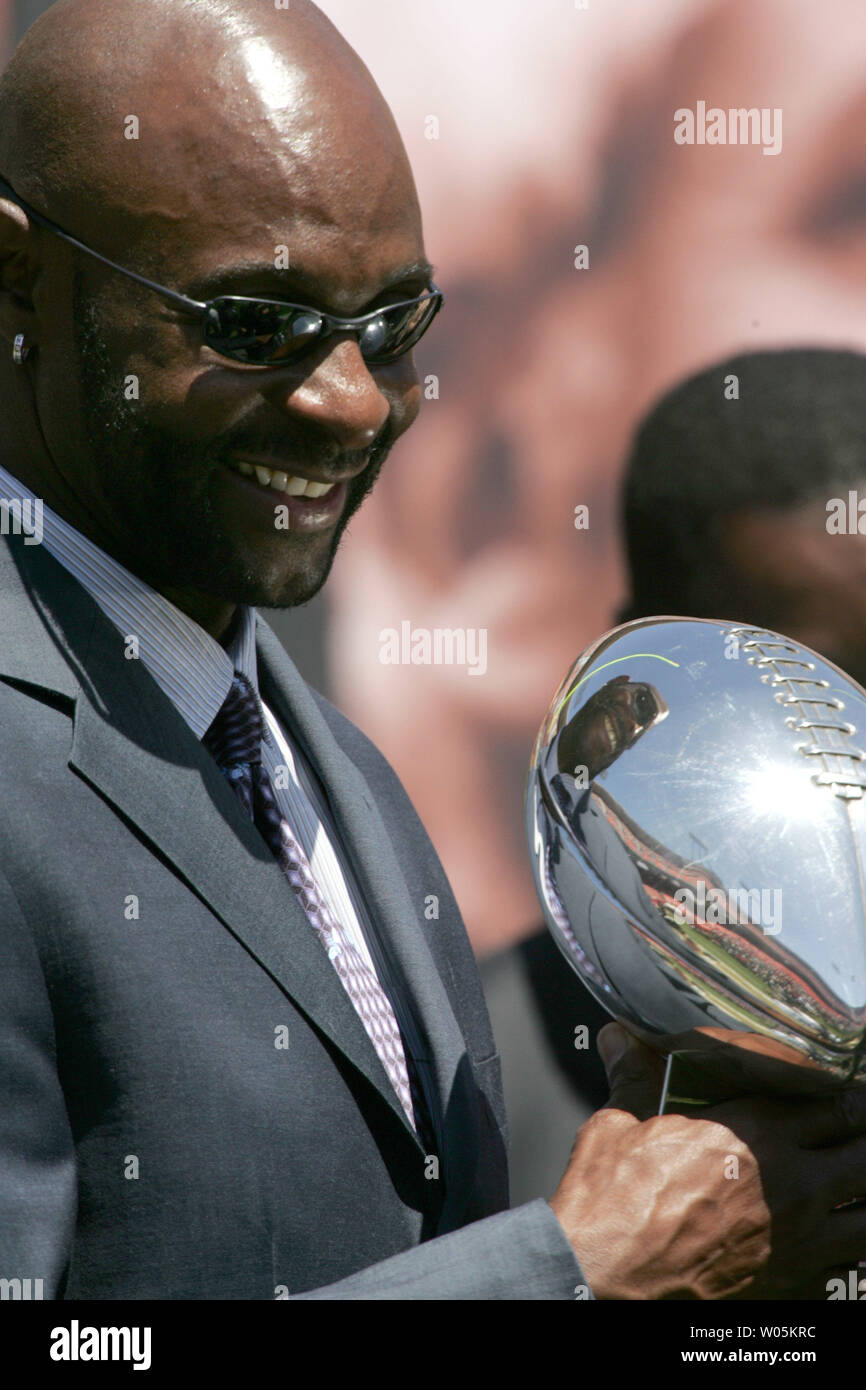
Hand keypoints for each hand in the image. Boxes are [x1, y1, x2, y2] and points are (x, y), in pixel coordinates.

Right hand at [549, 1023, 865, 1298]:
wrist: (605, 1271)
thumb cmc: (611, 1199)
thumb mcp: (619, 1123)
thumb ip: (634, 1077)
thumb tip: (617, 1038)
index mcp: (755, 1133)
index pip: (837, 1106)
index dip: (852, 1099)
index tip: (852, 1096)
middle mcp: (791, 1183)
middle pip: (863, 1155)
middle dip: (861, 1141)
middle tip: (853, 1135)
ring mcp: (798, 1239)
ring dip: (862, 1196)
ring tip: (853, 1188)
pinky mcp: (791, 1283)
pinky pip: (849, 1266)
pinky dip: (849, 1250)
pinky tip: (838, 1240)